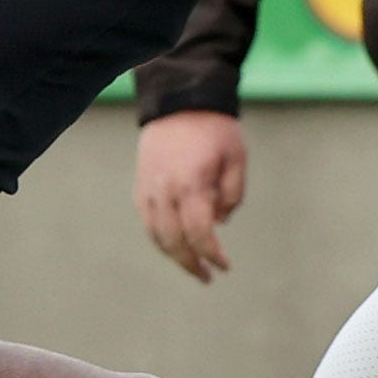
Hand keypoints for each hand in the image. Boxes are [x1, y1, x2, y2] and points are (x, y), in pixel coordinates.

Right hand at [135, 111, 248, 282]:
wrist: (179, 101)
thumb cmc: (214, 129)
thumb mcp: (237, 159)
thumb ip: (232, 195)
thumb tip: (219, 222)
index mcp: (191, 184)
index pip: (199, 234)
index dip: (212, 255)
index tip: (225, 266)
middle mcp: (164, 191)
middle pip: (174, 242)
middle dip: (192, 264)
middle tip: (208, 277)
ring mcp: (148, 190)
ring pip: (156, 236)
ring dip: (174, 256)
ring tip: (192, 266)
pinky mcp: (140, 186)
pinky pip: (148, 222)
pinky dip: (161, 238)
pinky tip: (175, 244)